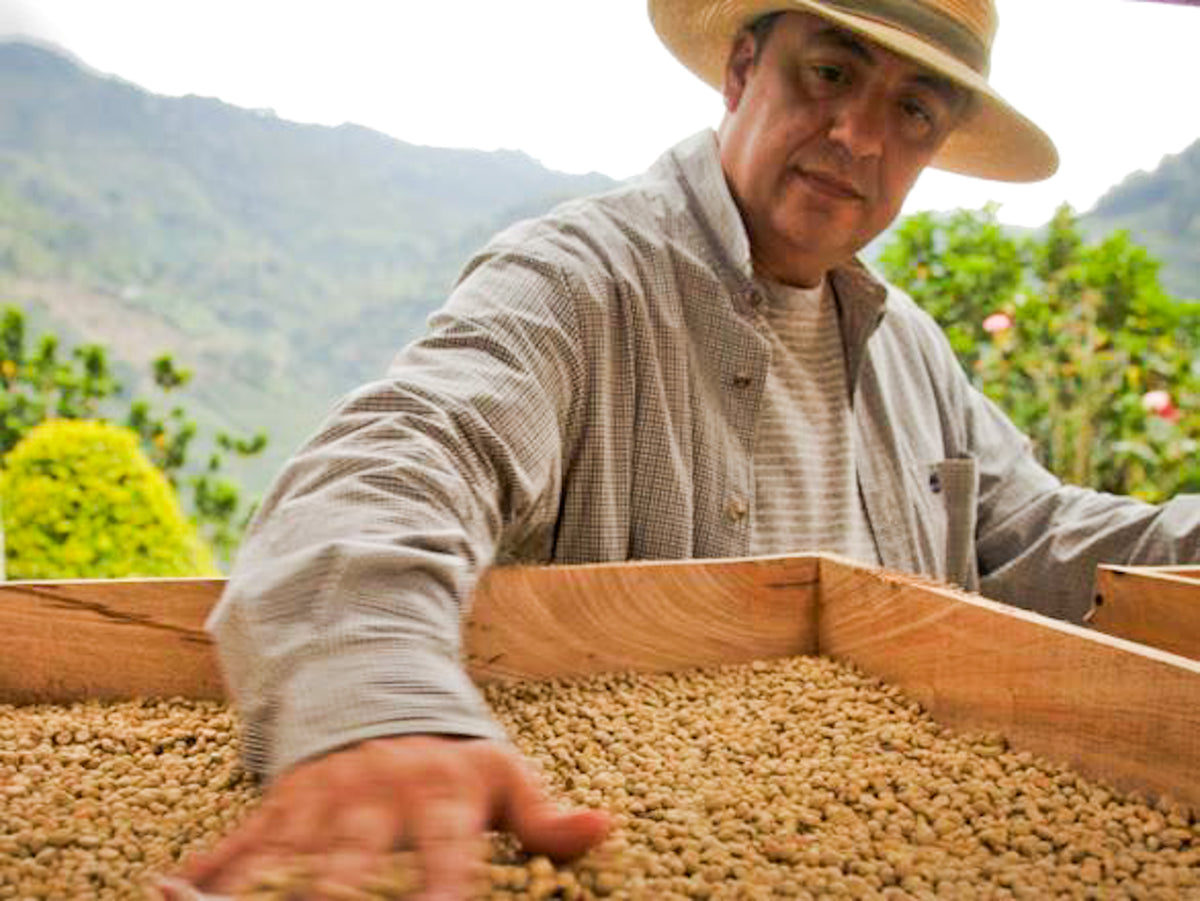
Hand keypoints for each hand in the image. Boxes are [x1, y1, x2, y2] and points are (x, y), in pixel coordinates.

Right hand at [174, 735, 610, 899]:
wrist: (378, 680)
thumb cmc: (451, 752)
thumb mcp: (502, 774)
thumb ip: (546, 816)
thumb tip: (605, 828)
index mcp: (441, 792)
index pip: (446, 855)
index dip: (443, 893)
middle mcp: (377, 795)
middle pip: (351, 869)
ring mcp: (321, 799)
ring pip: (287, 863)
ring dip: (269, 898)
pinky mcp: (280, 803)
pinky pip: (240, 844)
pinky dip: (209, 874)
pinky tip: (175, 893)